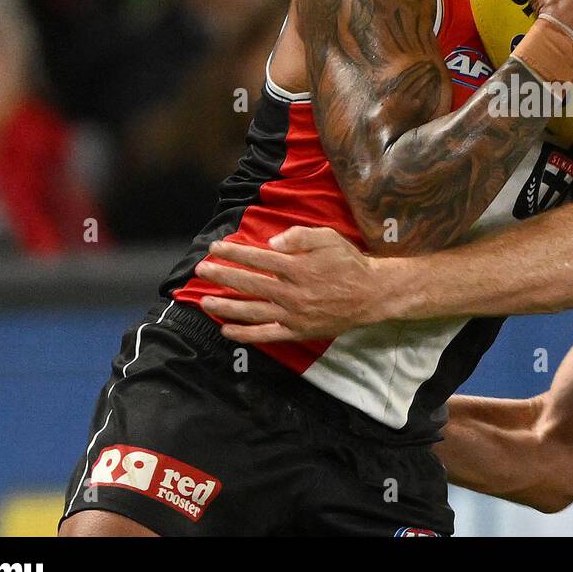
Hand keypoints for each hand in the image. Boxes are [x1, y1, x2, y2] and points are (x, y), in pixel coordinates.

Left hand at [194, 227, 387, 342]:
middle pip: (248, 283)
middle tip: (202, 270)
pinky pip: (265, 335)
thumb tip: (271, 243)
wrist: (370, 294)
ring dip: (225, 306)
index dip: (233, 253)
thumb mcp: (328, 238)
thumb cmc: (348, 262)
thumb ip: (300, 236)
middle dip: (222, 276)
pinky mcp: (296, 331)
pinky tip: (226, 329)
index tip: (215, 249)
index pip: (257, 259)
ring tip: (204, 302)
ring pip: (251, 311)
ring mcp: (292, 315)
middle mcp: (291, 292)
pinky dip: (244, 334)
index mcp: (298, 267)